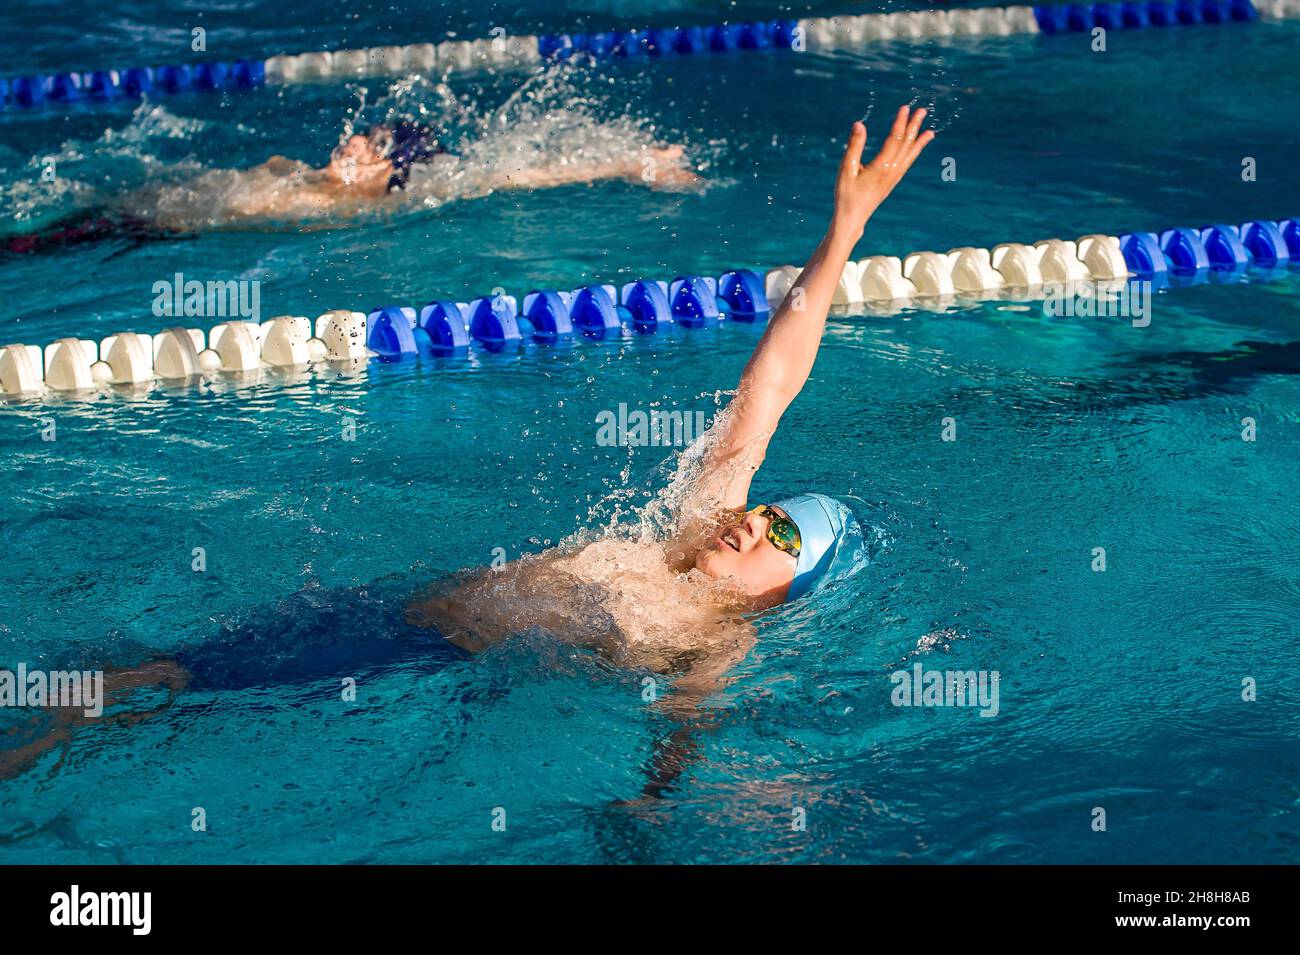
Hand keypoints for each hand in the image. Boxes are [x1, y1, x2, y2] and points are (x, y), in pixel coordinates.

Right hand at [831, 105, 934, 240]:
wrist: (852, 219)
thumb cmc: (846, 195)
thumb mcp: (846, 169)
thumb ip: (854, 146)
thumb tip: (859, 124)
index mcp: (881, 167)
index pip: (894, 139)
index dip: (900, 122)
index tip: (905, 108)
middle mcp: (892, 172)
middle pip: (906, 144)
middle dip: (914, 126)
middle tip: (923, 111)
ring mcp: (894, 178)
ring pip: (910, 155)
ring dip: (919, 140)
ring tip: (930, 131)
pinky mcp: (892, 182)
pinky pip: (907, 163)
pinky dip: (914, 153)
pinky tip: (916, 148)